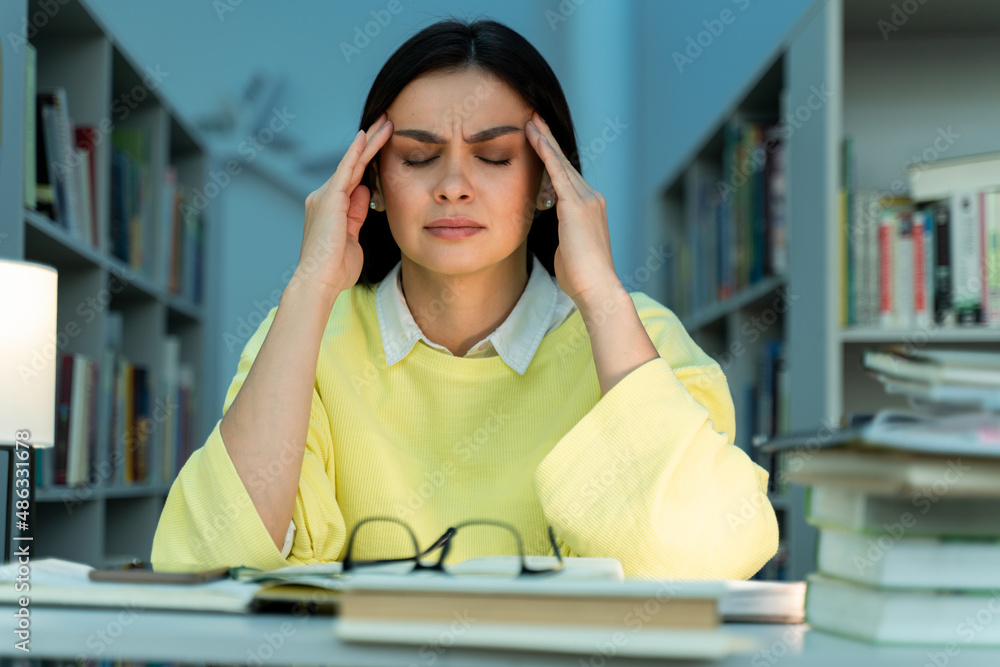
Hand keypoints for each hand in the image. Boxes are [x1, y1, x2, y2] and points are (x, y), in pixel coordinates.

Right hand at [296, 112, 392, 295]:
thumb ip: (357, 214)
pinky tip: (367, 136)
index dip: (369, 160)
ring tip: (386, 122)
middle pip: (353, 165)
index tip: (385, 144)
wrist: (319, 281)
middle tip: (387, 121)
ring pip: (352, 162)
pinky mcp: (330, 198)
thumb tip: (365, 192)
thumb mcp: (353, 238)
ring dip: (370, 141)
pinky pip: (346, 169)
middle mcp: (324, 197)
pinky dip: (356, 152)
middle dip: (371, 143)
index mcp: (331, 208)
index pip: (355, 178)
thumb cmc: (336, 269)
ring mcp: (325, 196)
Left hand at [524, 111, 619, 304]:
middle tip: (533, 118)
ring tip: (530, 120)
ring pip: (561, 163)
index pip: (567, 177)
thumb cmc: (581, 277)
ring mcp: (587, 200)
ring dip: (544, 140)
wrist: (596, 287)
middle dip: (548, 140)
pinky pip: (557, 173)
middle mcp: (592, 198)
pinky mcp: (576, 205)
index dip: (552, 157)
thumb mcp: (570, 249)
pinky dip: (546, 154)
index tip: (540, 140)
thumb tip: (560, 235)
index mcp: (590, 208)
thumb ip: (565, 235)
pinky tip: (534, 138)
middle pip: (565, 163)